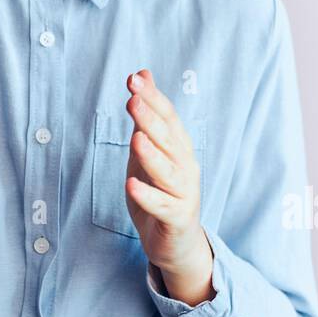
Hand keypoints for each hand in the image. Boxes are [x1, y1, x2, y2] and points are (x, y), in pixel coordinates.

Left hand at [124, 69, 208, 281]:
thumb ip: (145, 117)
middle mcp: (186, 166)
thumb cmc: (159, 192)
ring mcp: (184, 193)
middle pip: (169, 139)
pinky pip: (162, 205)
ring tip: (137, 139)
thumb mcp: (147, 150)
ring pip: (169, 171)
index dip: (153, 97)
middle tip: (133, 99)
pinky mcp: (177, 218)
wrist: (175, 242)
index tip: (134, 78)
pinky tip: (131, 184)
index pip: (169, 117)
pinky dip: (147, 195)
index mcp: (180, 147)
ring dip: (152, 154)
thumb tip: (142, 74)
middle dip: (151, 118)